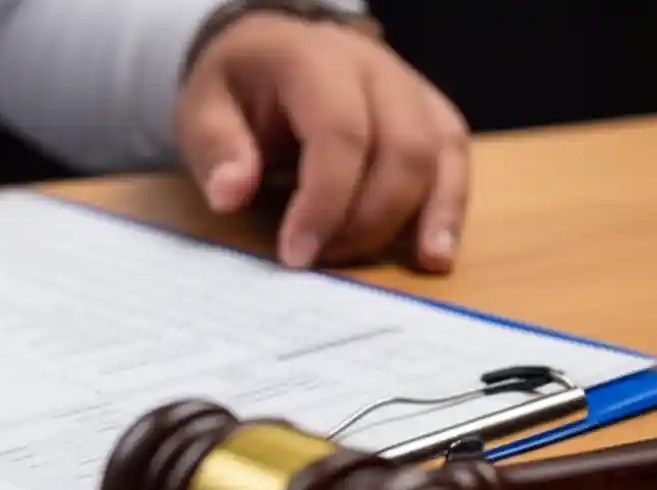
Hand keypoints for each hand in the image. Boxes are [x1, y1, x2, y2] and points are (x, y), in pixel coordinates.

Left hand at [175, 11, 469, 271]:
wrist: (268, 55)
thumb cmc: (237, 89)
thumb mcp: (203, 110)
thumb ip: (217, 149)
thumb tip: (230, 194)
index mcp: (315, 60)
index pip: (340, 133)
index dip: (324, 202)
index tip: (296, 255)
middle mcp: (376, 68)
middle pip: (403, 147)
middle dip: (369, 218)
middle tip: (324, 260)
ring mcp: (410, 87)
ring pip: (440, 152)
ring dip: (422, 218)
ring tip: (402, 267)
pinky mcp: (429, 112)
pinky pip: (453, 158)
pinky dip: (449, 208)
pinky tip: (434, 254)